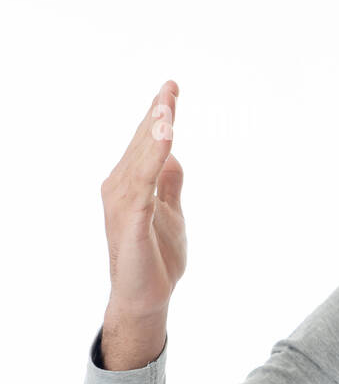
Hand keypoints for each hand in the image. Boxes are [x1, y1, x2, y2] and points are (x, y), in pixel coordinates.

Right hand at [100, 81, 186, 319]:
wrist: (146, 297)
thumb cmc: (156, 257)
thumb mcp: (171, 212)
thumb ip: (169, 184)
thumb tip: (173, 156)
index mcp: (131, 184)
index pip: (146, 143)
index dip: (159, 115)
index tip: (172, 88)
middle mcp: (120, 188)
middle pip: (142, 144)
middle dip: (157, 115)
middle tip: (171, 87)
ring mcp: (124, 205)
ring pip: (141, 160)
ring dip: (155, 133)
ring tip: (168, 108)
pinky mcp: (133, 223)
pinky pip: (144, 187)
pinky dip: (154, 163)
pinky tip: (166, 144)